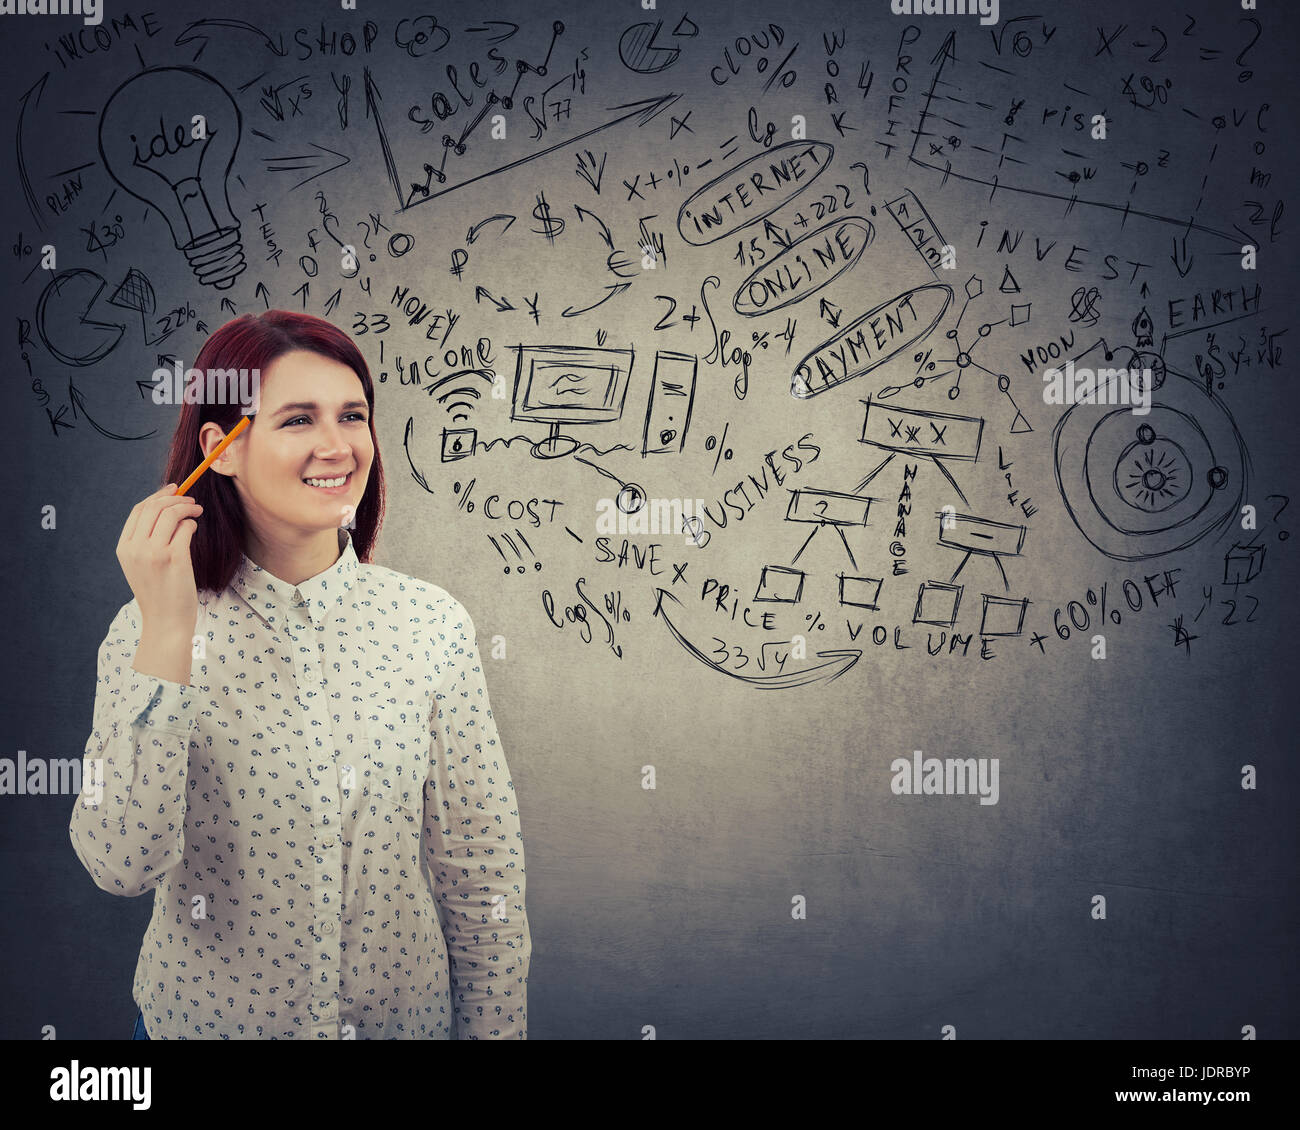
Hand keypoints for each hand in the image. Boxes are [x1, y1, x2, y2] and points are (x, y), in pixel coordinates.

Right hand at [116, 483, 203, 631]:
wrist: (166, 621)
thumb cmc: (159, 592)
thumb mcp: (141, 565)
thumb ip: (147, 540)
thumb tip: (167, 508)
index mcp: (124, 548)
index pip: (138, 510)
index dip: (157, 496)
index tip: (173, 490)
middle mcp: (136, 548)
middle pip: (154, 507)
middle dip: (175, 498)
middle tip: (191, 500)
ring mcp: (154, 553)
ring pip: (170, 514)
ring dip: (187, 507)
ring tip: (197, 510)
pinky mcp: (175, 559)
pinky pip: (185, 528)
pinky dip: (192, 523)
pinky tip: (194, 528)